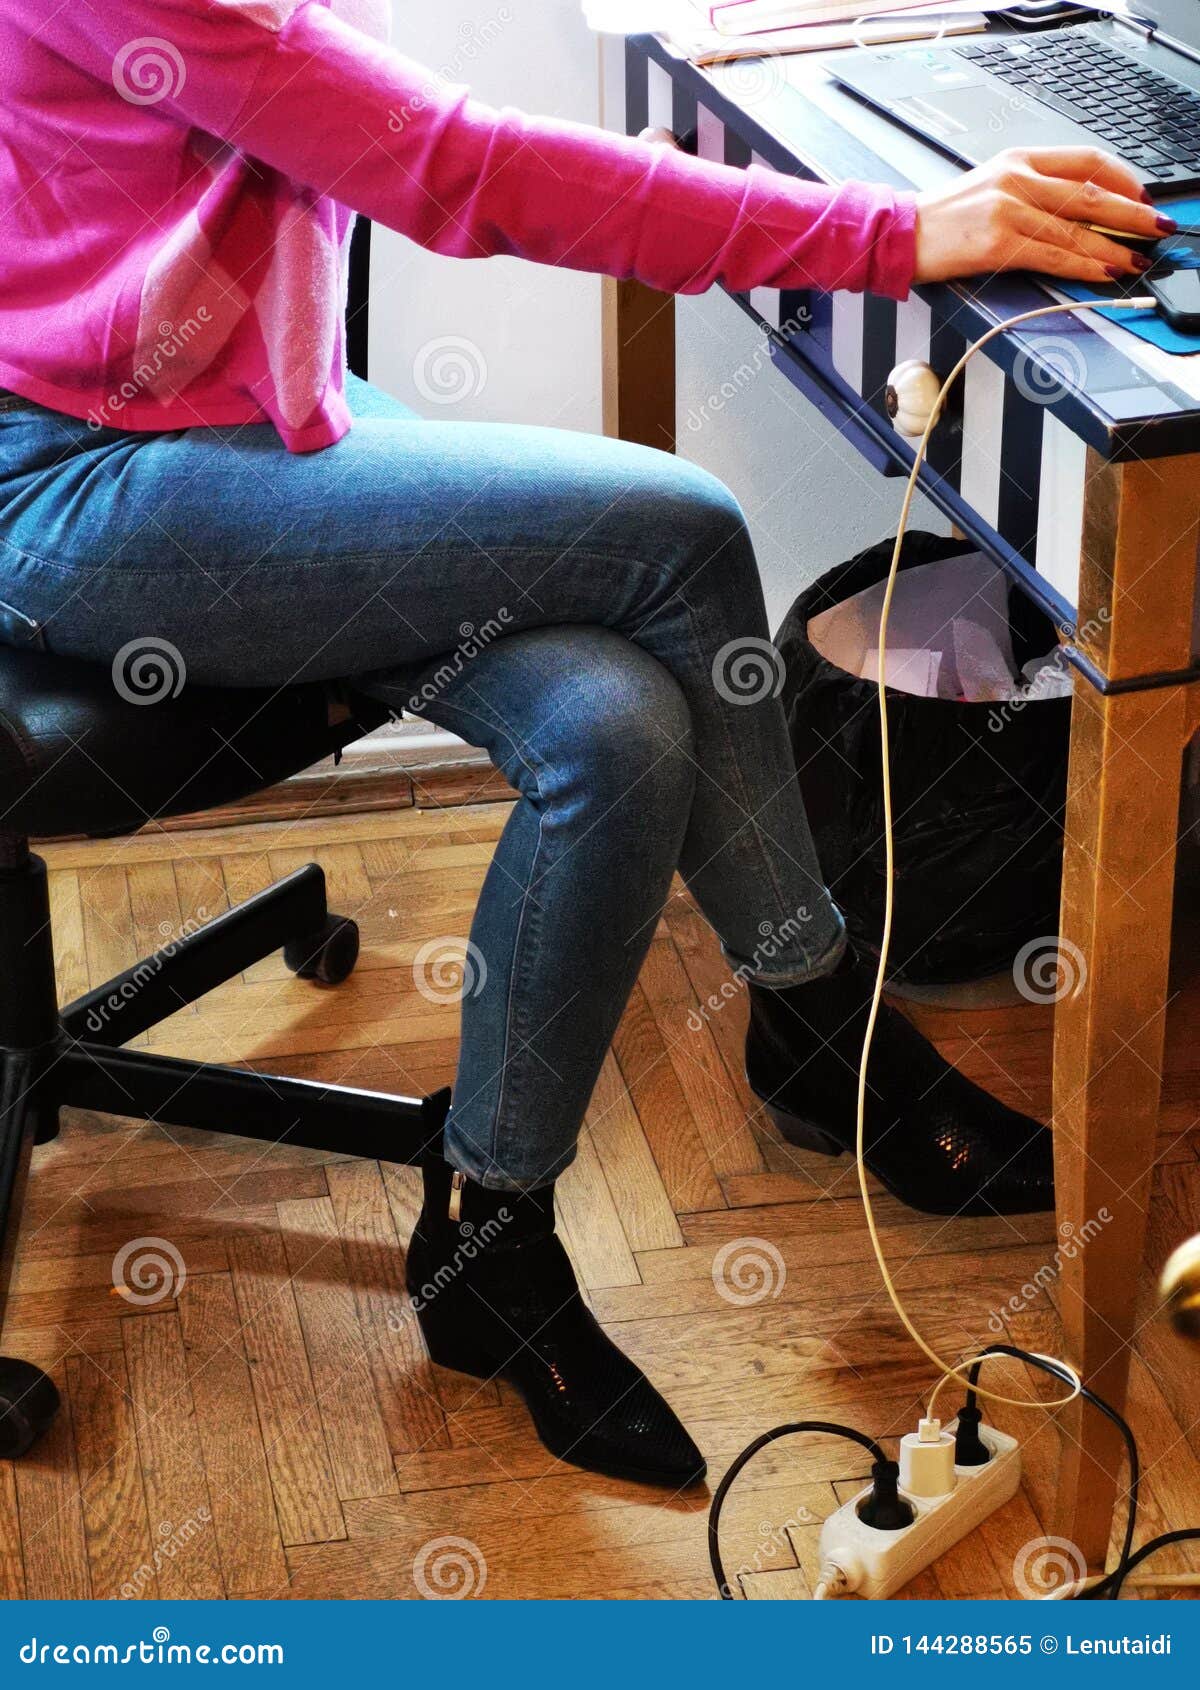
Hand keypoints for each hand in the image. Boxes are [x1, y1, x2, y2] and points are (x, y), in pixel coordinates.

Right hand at [912, 147, 1170, 283]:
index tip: (1142, 197)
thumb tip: (1078, 213)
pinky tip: (1102, 272)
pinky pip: (1054, 254)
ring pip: (1077, 228)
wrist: (901, 234)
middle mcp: (1017, 179)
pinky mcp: (998, 243)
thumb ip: (1033, 192)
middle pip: (1092, 193)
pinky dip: (1084, 265)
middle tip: (1157, 228)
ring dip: (1114, 247)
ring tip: (1136, 260)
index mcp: (1019, 159)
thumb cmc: (944, 218)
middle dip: (1132, 214)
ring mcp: (1008, 210)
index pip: (1086, 161)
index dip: (1123, 179)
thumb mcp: (993, 187)